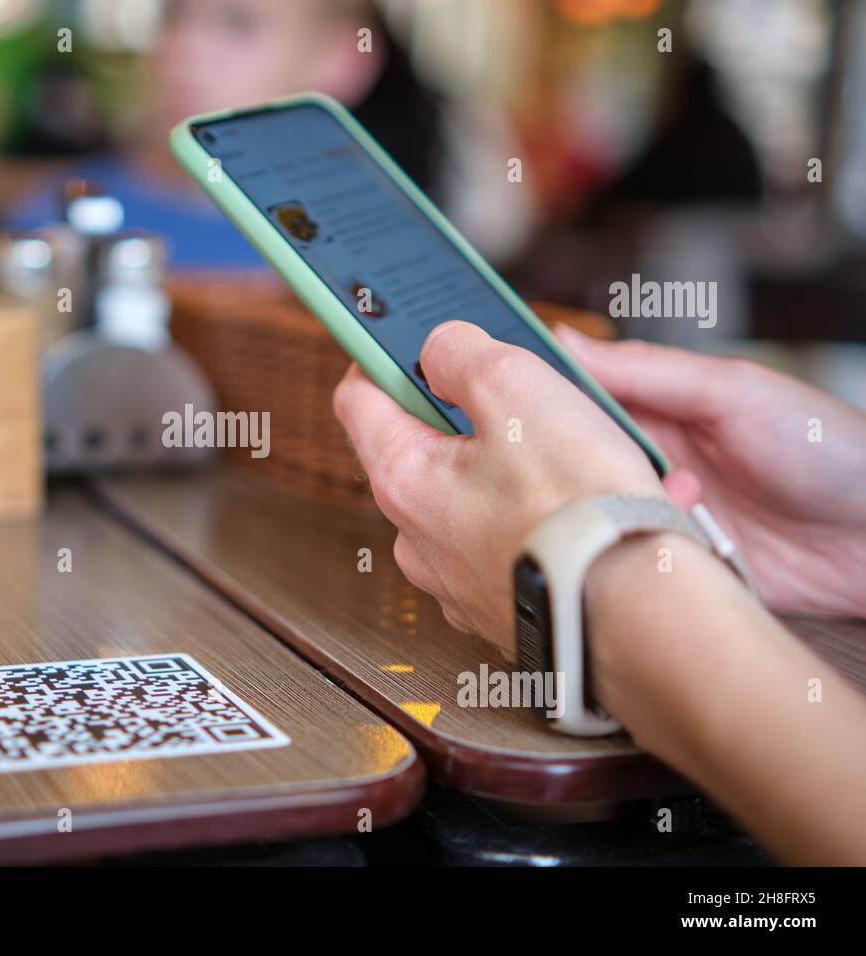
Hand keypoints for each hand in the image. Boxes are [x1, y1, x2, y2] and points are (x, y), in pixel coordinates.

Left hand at [332, 321, 664, 650]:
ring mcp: (459, 580)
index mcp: (404, 482)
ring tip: (576, 455)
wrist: (641, 616)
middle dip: (467, 413)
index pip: (358, 400)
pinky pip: (512, 541)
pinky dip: (543, 516)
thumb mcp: (515, 387)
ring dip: (517, 467)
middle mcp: (418, 540)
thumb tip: (440, 349)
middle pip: (422, 448)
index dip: (380, 355)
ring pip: (474, 496)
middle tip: (517, 394)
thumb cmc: (580, 510)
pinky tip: (587, 506)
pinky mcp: (504, 605)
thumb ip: (462, 354)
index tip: (404, 336)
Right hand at [556, 326, 865, 617]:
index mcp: (649, 411)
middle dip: (548, 468)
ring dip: (590, 518)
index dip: (526, 401)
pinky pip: (619, 567)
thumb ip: (646, 369)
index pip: (566, 401)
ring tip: (608, 512)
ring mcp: (651, 518)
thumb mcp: (733, 391)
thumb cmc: (826, 449)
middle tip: (534, 469)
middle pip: (564, 464)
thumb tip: (560, 340)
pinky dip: (611, 564)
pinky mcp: (667, 568)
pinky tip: (609, 557)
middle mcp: (641, 464)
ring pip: (584, 519)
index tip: (484, 402)